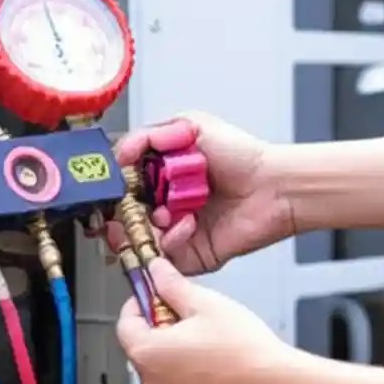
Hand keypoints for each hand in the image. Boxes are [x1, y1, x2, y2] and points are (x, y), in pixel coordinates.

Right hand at [113, 112, 293, 273]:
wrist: (274, 187)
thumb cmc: (242, 155)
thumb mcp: (191, 126)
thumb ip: (149, 134)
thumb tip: (120, 151)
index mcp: (161, 175)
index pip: (123, 186)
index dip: (113, 188)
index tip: (110, 188)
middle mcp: (165, 204)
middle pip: (123, 216)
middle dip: (120, 214)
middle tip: (124, 209)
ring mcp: (175, 231)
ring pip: (138, 240)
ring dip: (142, 228)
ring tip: (160, 215)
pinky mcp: (190, 254)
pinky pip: (165, 257)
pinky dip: (170, 241)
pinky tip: (186, 224)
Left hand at [117, 259, 293, 383]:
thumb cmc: (246, 353)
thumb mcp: (207, 304)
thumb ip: (173, 286)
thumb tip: (157, 271)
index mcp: (147, 354)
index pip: (125, 323)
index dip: (141, 304)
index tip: (158, 297)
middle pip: (145, 349)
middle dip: (164, 331)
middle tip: (194, 320)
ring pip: (164, 373)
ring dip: (178, 358)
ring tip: (213, 347)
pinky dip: (192, 382)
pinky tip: (219, 371)